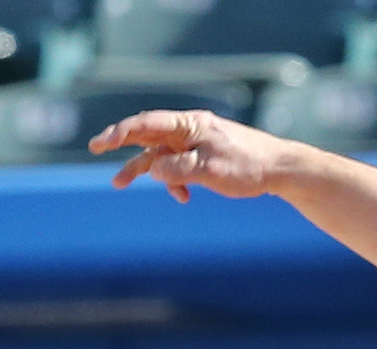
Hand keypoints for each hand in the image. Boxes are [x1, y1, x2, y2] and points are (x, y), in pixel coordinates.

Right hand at [88, 110, 298, 203]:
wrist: (279, 170)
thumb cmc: (248, 165)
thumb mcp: (211, 170)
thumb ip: (179, 169)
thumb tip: (153, 169)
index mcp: (189, 124)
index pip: (147, 123)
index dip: (120, 132)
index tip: (100, 143)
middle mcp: (189, 131)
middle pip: (147, 135)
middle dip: (121, 144)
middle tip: (96, 148)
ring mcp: (194, 145)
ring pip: (160, 155)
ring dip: (142, 170)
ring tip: (119, 183)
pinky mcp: (203, 160)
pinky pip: (178, 169)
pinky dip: (174, 183)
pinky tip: (182, 197)